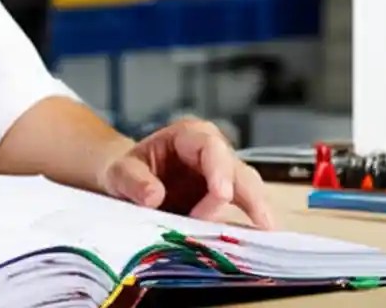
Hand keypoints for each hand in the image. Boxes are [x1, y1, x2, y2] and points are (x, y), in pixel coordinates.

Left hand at [98, 118, 275, 228]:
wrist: (127, 183)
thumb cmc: (125, 171)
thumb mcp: (120, 172)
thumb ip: (133, 180)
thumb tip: (154, 197)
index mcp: (188, 136)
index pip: (211, 147)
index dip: (219, 170)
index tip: (221, 195)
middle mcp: (212, 154)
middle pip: (239, 171)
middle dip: (248, 197)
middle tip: (258, 225)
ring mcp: (223, 178)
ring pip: (249, 193)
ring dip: (257, 215)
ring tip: (266, 240)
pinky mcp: (225, 202)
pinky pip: (244, 213)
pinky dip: (251, 229)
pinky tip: (260, 249)